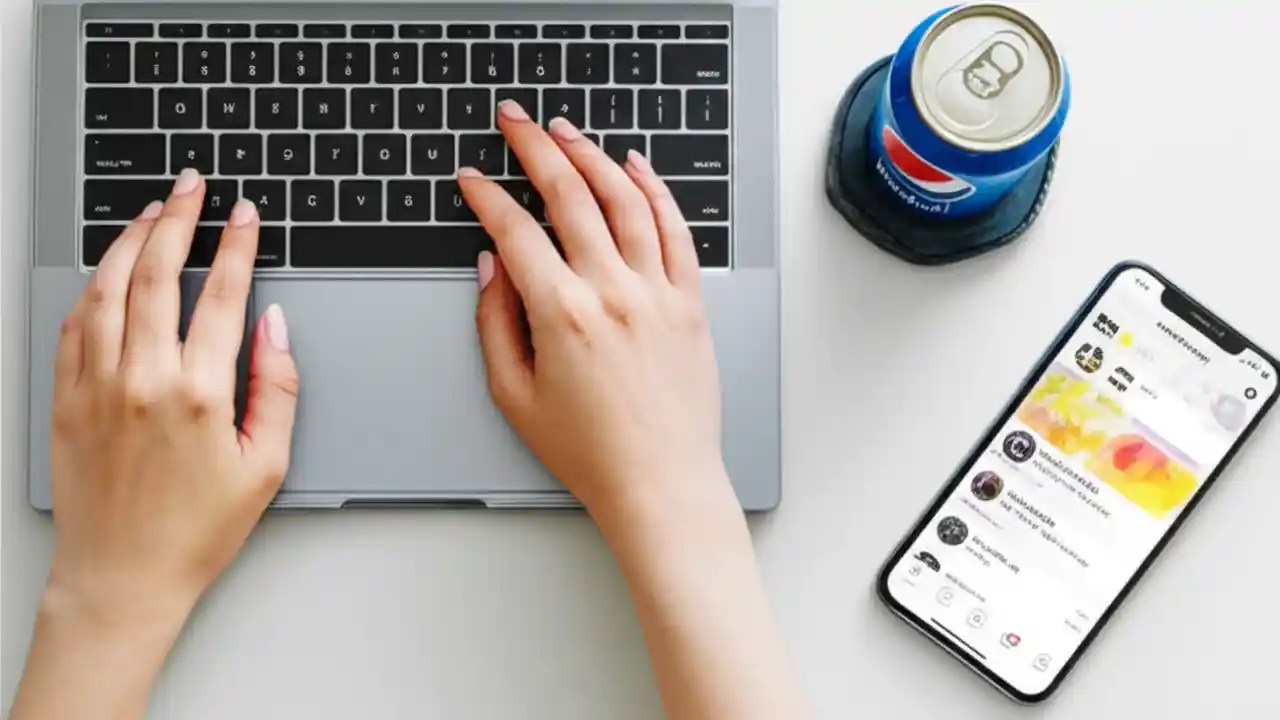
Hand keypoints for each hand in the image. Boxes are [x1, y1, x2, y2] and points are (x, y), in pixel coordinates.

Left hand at [46, 169, 298, 621]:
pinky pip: (74, 323)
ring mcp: (95, 385)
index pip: (222, 295)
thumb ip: (278, 388)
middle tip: (192, 187)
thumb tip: (274, 327)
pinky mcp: (65, 399)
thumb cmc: (196, 530)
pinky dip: (93, 285)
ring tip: (151, 211)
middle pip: (158, 273)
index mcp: (198, 393)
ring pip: (108, 287)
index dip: (237, 245)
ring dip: (130, 240)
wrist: (121, 577)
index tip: (244, 215)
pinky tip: (108, 269)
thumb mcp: (266, 466)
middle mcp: (141, 379)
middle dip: (178, 219)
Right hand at [462, 104, 808, 718]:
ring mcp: (658, 292)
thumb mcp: (514, 395)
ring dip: (592, 156)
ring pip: (625, 200)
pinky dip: (655, 191)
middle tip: (514, 120)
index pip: (515, 230)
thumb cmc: (589, 452)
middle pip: (569, 194)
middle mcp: (613, 292)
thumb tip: (490, 265)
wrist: (661, 483)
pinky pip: (675, 230)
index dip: (486, 195)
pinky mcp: (691, 302)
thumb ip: (495, 322)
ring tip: (566, 131)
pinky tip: (636, 167)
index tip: (472, 178)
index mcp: (562, 314)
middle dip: (535, 147)